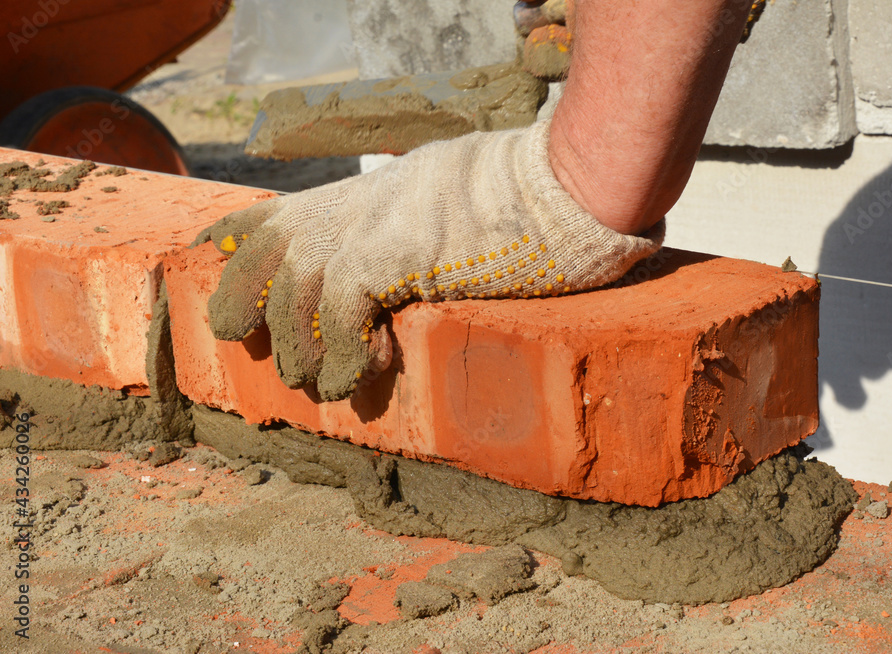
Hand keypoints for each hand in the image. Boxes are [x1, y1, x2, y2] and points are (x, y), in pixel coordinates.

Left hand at [203, 120, 662, 400]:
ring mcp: (355, 233)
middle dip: (258, 322)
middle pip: (256, 269)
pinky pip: (337, 326)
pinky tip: (368, 376)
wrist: (550, 185)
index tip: (211, 269)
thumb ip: (397, 229)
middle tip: (291, 367)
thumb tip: (387, 273)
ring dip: (308, 360)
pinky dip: (347, 362)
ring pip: (292, 309)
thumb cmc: (512, 198)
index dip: (229, 246)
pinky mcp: (379, 260)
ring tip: (332, 386)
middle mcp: (338, 212)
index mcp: (351, 197)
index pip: (263, 218)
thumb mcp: (435, 201)